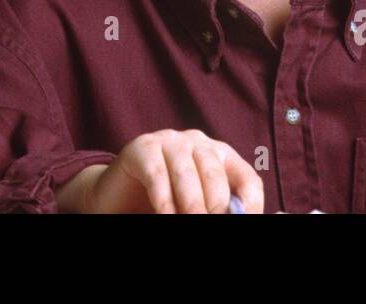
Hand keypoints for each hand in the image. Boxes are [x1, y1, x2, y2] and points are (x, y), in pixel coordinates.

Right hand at [57, 129, 263, 213]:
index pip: (248, 180)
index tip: (244, 224)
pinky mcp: (142, 147)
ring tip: (190, 224)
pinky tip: (165, 216)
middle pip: (217, 177)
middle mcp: (198, 142)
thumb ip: (214, 209)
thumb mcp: (194, 207)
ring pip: (187, 175)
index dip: (250, 207)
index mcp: (220, 156)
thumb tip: (237, 218)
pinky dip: (164, 201)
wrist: (115, 196)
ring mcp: (169, 140)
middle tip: (209, 226)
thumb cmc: (161, 204)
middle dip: (216, 209)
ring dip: (191, 207)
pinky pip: (157, 175)